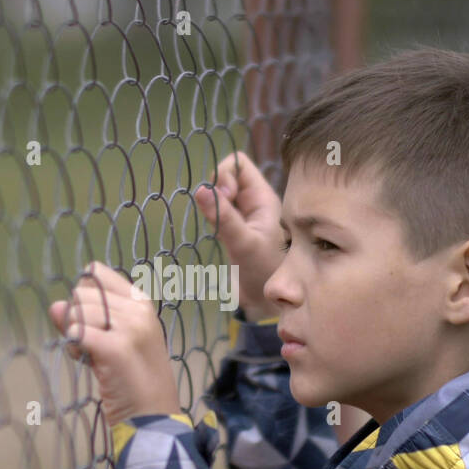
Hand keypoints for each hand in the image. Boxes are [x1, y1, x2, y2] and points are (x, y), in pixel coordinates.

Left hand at [48, 262, 180, 426]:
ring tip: (91, 357)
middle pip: (80, 293)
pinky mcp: (117, 348)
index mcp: (141, 302)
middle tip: (93, 346)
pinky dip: (74, 348)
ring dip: (74, 336)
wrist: (152, 417)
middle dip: (77, 318)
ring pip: (75, 312)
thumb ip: (84, 318)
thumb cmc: (132, 379)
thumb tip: (54, 305)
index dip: (84, 298)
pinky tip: (86, 362)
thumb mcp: (113, 340)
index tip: (96, 323)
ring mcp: (130, 327)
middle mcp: (138, 309)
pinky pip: (75, 333)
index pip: (94, 273)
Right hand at [193, 151, 283, 319]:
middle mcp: (252, 202)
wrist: (268, 305)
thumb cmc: (265, 273)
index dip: (224, 173)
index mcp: (262, 197)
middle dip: (214, 188)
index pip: (238, 163)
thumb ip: (223, 217)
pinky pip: (217, 211)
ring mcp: (242, 215)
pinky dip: (210, 215)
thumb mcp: (245, 244)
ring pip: (219, 193)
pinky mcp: (233, 229)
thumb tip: (200, 190)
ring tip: (217, 226)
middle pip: (225, 175)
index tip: (223, 196)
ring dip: (211, 203)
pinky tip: (215, 233)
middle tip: (216, 212)